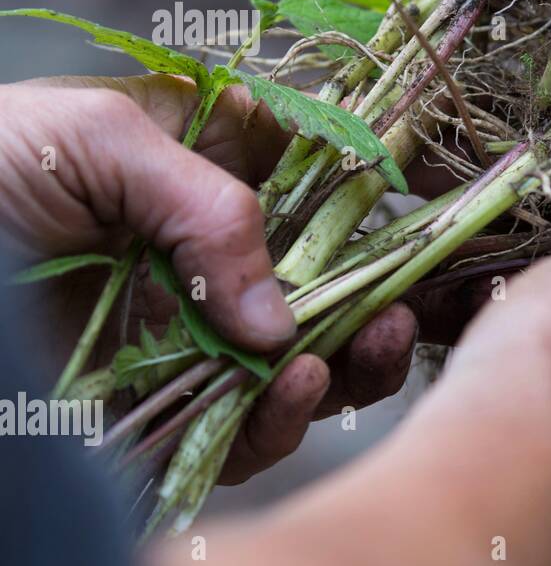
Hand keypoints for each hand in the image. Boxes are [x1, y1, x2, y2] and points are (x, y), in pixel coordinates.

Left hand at [0, 74, 459, 481]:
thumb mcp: (95, 139)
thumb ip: (210, 206)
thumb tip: (281, 317)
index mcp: (202, 169)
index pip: (319, 176)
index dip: (383, 187)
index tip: (440, 198)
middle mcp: (208, 255)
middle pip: (331, 279)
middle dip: (382, 294)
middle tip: (407, 306)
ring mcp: (189, 335)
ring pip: (305, 360)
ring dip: (351, 360)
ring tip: (364, 347)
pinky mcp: (162, 409)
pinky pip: (244, 427)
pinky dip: (282, 416)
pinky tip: (292, 386)